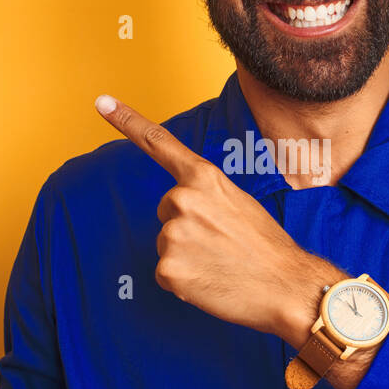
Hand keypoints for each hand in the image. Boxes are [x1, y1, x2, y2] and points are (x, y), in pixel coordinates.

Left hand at [96, 94, 339, 346]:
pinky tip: (211, 281)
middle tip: (221, 243)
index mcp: (203, 177)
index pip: (159, 143)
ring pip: (166, 244)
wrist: (287, 286)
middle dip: (186, 227)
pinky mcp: (168, 268)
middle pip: (165, 211)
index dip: (127, 120)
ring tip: (221, 263)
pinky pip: (166, 274)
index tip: (101, 102)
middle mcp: (182, 199)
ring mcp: (173, 234)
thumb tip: (182, 207)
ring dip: (187, 256)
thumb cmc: (267, 247)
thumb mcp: (239, 202)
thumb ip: (206, 195)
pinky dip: (185, 282)